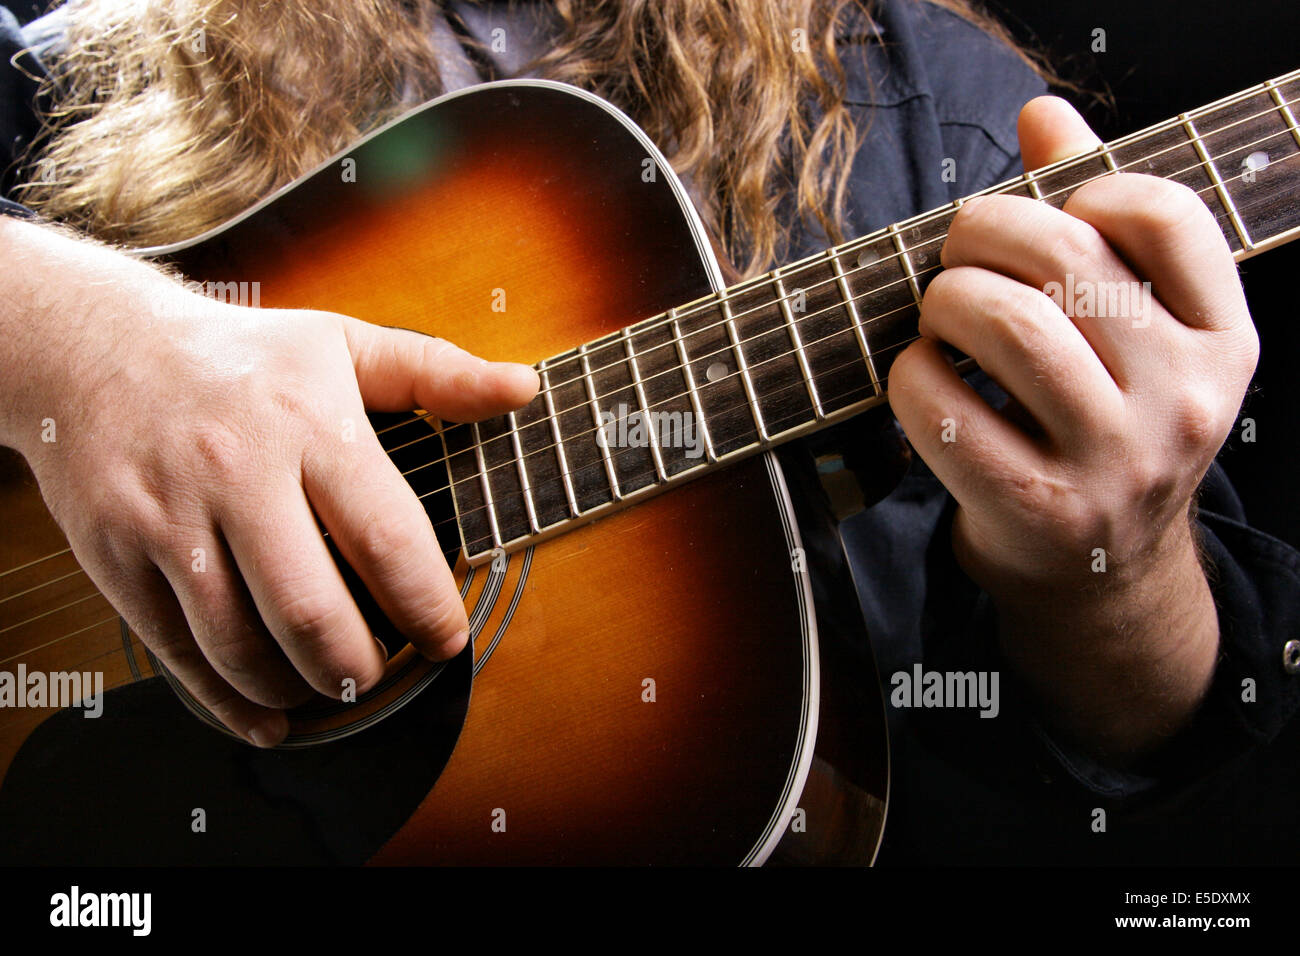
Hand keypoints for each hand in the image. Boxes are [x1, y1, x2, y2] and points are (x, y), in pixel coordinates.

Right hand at [3, 219, 537, 746]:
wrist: (90, 344)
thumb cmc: (236, 354)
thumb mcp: (340, 344)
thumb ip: (434, 371)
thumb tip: (521, 387)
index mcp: (307, 424)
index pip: (385, 536)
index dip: (426, 604)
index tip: (446, 637)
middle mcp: (237, 473)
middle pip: (310, 610)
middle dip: (361, 667)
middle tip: (383, 674)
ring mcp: (169, 519)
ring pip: (239, 644)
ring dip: (297, 688)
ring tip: (330, 687)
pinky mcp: (116, 555)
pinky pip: (177, 653)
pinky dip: (227, 703)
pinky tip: (266, 716)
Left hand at [887, 98, 1258, 757]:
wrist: (1101, 578)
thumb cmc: (1101, 431)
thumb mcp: (1131, 336)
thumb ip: (1095, 225)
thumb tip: (1043, 113)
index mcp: (1221, 342)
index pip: (1163, 215)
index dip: (1078, 189)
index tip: (1038, 215)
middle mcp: (1183, 400)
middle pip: (1063, 259)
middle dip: (978, 234)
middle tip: (952, 257)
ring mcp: (1114, 461)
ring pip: (1007, 324)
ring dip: (943, 301)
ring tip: (938, 316)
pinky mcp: (1036, 508)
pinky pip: (945, 407)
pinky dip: (909, 375)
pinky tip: (917, 378)